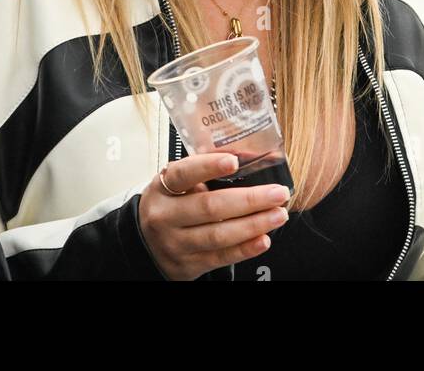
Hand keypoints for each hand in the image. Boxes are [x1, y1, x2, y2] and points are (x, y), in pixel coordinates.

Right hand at [137, 154, 290, 280]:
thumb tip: (245, 159)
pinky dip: (245, 248)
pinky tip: (263, 239)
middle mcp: (166, 216)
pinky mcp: (189, 265)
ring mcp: (177, 243)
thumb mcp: (174, 185)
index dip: (208, 166)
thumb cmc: (168, 206)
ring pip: (219, 235)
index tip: (234, 161)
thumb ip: (200, 174)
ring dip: (254, 224)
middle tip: (277, 193)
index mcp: (162, 188)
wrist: (146, 245)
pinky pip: (221, 257)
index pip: (184, 174)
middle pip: (210, 207)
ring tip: (278, 215)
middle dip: (249, 200)